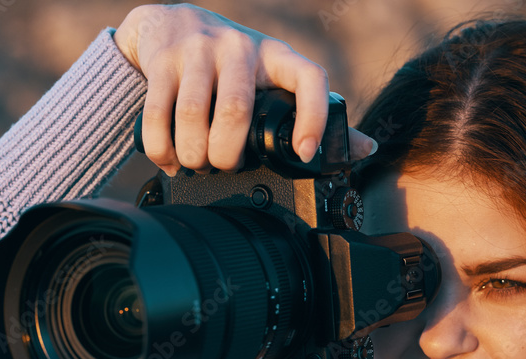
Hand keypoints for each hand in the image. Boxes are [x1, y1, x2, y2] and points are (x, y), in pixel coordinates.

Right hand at [114, 3, 376, 175]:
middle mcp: (240, 48)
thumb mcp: (274, 79)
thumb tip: (366, 149)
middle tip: (223, 166)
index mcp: (277, 56)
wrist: (170, 24)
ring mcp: (200, 50)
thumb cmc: (232, 64)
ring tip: (195, 164)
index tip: (304, 153)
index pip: (309, 77)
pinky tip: (168, 158)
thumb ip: (314, 113)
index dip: (312, 117)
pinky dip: (162, 146)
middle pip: (237, 111)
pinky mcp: (164, 59)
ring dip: (193, 153)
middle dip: (227, 154)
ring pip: (196, 114)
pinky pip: (160, 112)